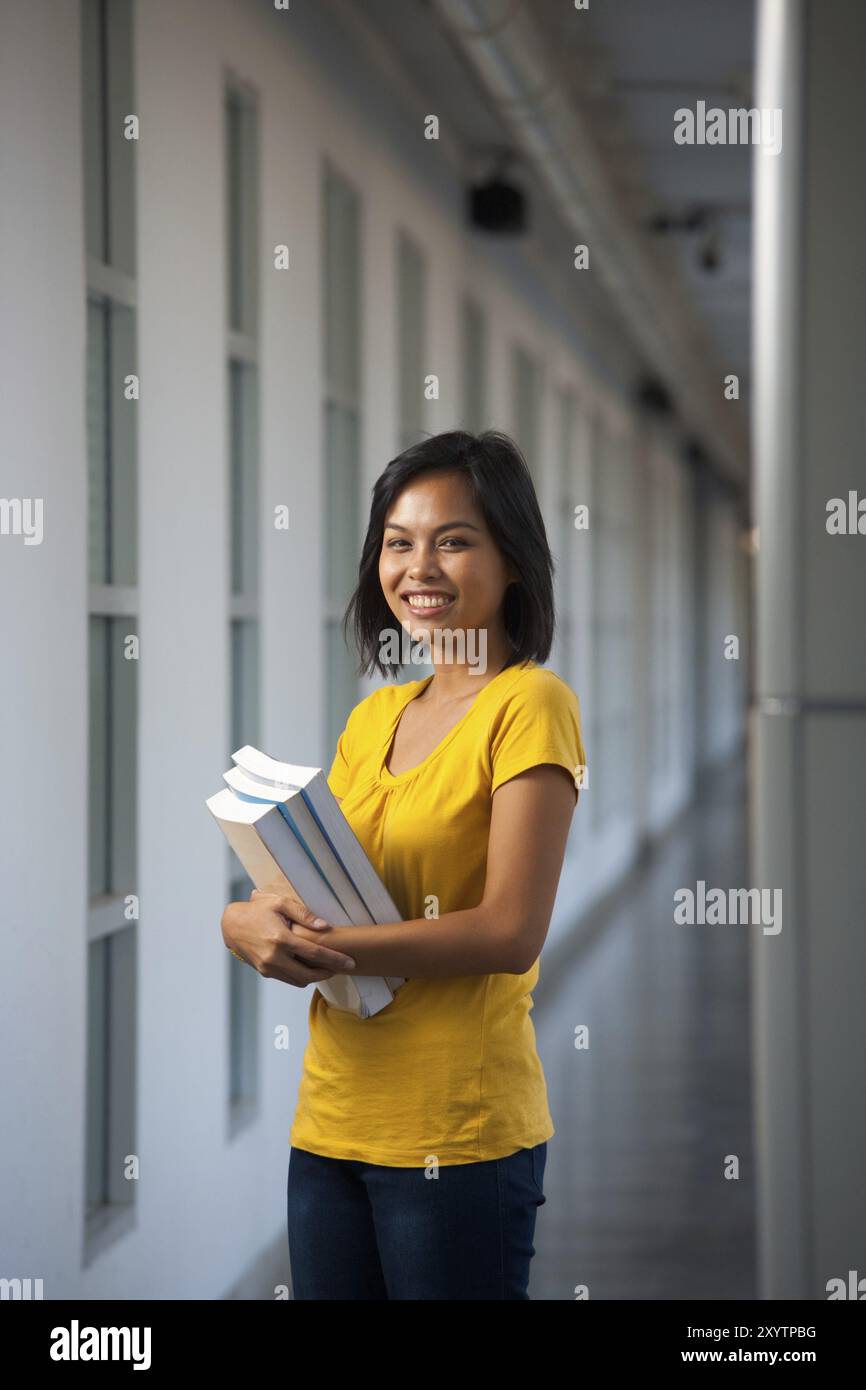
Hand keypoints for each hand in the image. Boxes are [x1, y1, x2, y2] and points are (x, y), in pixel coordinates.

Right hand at [220, 890, 355, 985]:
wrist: (232, 925)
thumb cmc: (258, 910)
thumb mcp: (280, 903)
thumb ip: (304, 914)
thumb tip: (326, 926)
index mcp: (281, 939)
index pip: (315, 953)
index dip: (335, 959)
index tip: (350, 963)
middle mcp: (274, 957)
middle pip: (309, 974)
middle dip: (328, 973)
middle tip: (341, 967)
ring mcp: (268, 967)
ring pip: (299, 980)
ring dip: (315, 977)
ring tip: (327, 967)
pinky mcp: (264, 972)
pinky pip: (288, 979)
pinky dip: (301, 976)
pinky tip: (309, 966)